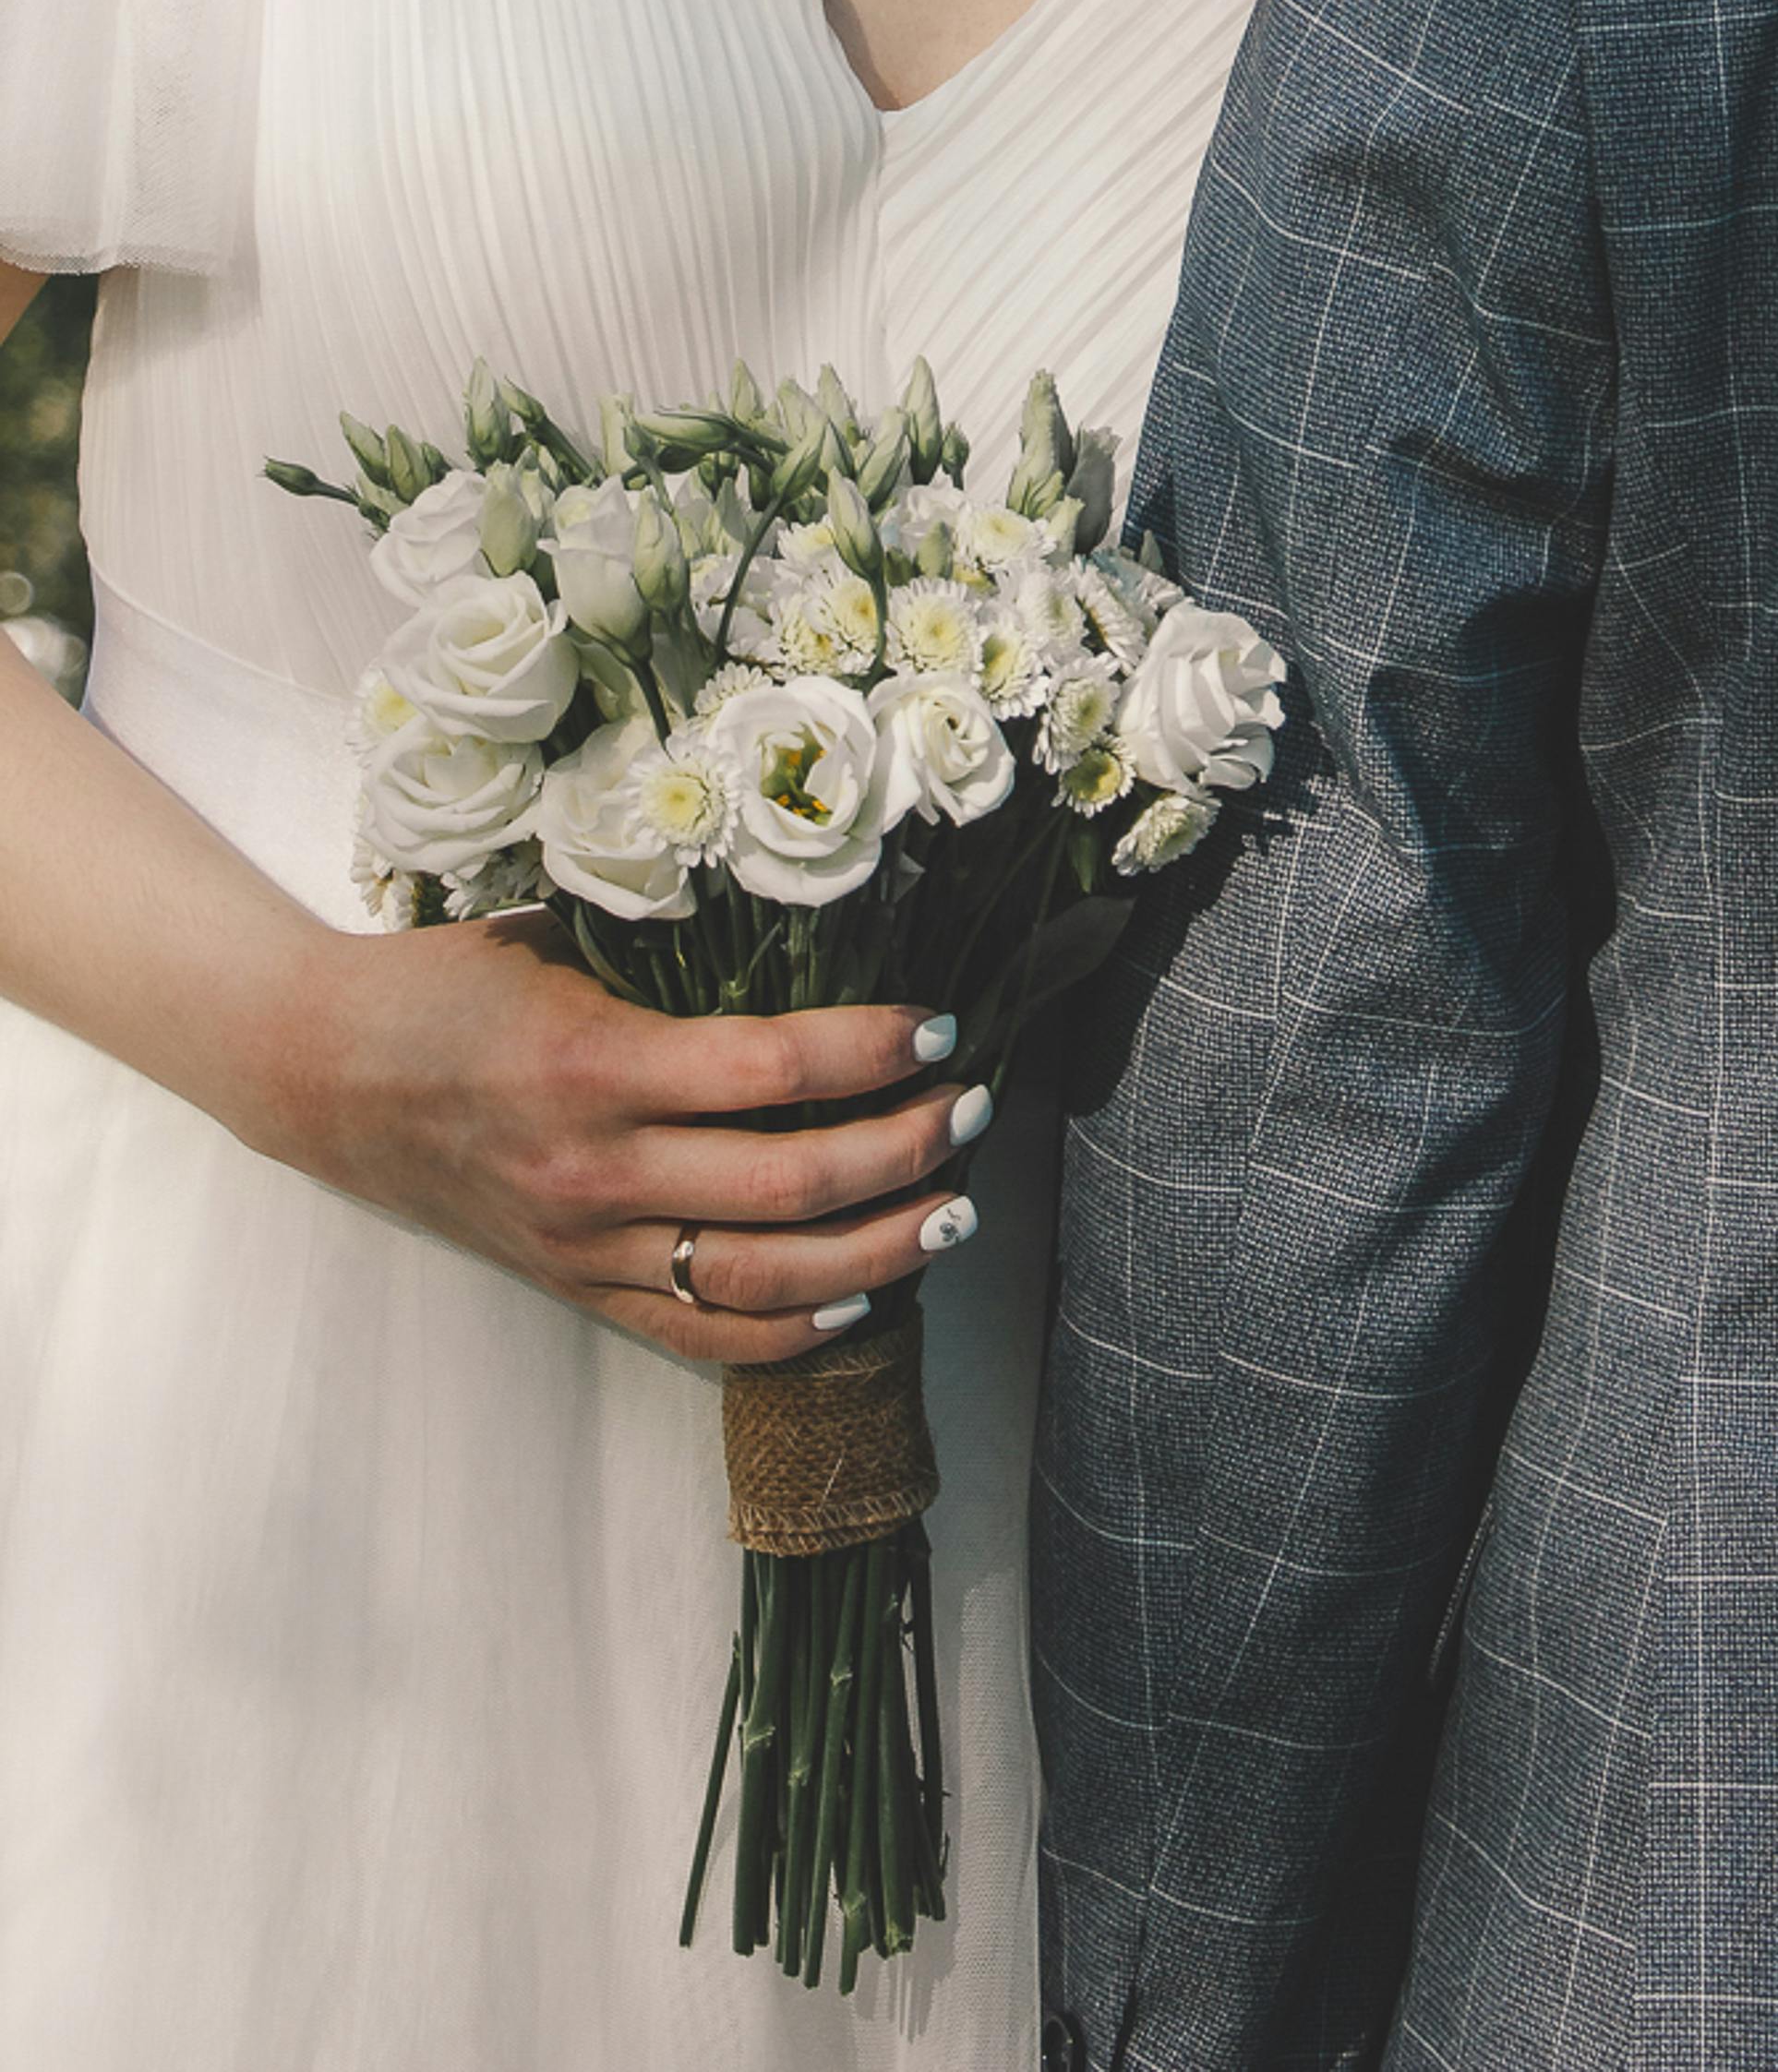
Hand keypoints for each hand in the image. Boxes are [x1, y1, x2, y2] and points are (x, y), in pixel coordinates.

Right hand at [255, 908, 987, 1363]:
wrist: (322, 1069)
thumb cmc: (449, 980)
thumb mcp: (556, 935)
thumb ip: (671, 948)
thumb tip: (812, 922)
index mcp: (595, 1061)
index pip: (771, 1070)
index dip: (871, 1051)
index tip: (939, 1028)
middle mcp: (596, 1168)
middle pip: (788, 1185)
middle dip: (905, 1150)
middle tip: (976, 1110)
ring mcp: (585, 1243)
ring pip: (760, 1278)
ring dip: (876, 1249)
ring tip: (953, 1210)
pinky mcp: (574, 1288)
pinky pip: (698, 1334)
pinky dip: (789, 1330)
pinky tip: (861, 1298)